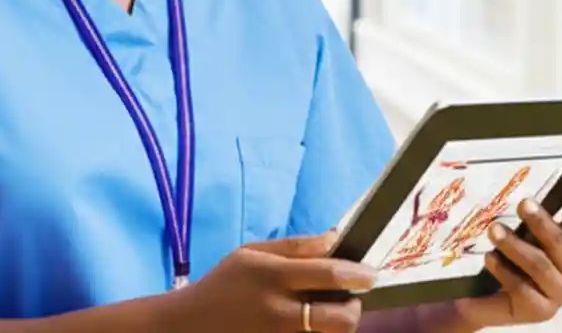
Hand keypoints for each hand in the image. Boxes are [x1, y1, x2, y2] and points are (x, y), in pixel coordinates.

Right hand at [168, 231, 376, 332]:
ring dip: (339, 325)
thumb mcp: (252, 253)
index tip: (370, 274)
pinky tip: (311, 323)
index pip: (329, 275)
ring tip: (329, 312)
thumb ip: (295, 246)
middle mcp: (280, 311)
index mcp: (273, 277)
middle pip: (339, 318)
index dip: (357, 274)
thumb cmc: (224, 283)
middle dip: (354, 308)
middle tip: (351, 299)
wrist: (191, 325)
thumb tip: (336, 237)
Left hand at [448, 179, 561, 329]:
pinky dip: (504, 270)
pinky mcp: (540, 311)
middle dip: (541, 222)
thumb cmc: (505, 261)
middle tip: (522, 204)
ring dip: (515, 245)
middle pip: (560, 242)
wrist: (483, 299)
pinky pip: (523, 288)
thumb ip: (524, 222)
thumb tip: (520, 191)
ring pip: (540, 265)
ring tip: (493, 229)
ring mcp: (557, 293)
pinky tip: (489, 258)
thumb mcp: (516, 238)